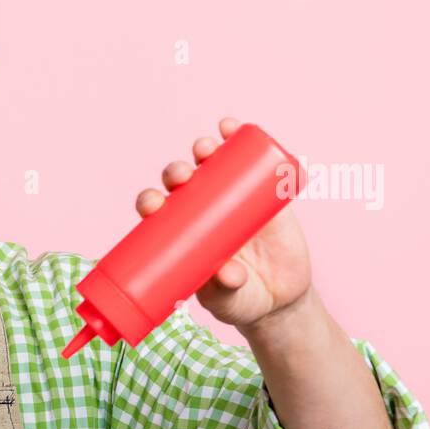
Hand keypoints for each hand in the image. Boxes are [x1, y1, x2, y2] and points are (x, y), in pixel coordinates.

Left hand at [135, 116, 312, 332]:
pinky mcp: (262, 193)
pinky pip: (249, 162)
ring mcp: (231, 199)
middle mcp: (201, 211)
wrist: (279, 300)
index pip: (158, 212)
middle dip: (175, 173)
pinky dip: (237, 140)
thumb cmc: (241, 301)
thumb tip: (228, 276)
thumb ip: (226, 291)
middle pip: (181, 184)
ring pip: (211, 166)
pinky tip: (229, 127)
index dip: (150, 201)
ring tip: (206, 148)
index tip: (151, 204)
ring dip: (203, 150)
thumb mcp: (229, 301)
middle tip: (182, 176)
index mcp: (181, 235)